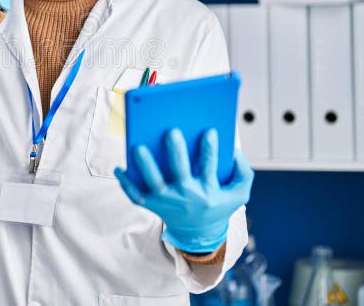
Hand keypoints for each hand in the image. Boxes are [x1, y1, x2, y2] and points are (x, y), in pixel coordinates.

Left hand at [114, 128, 253, 252]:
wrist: (200, 234)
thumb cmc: (217, 205)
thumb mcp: (239, 194)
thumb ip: (243, 172)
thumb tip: (235, 151)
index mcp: (208, 191)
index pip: (211, 168)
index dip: (211, 149)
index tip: (209, 130)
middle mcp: (187, 196)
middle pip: (180, 173)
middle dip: (176, 152)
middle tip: (171, 131)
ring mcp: (168, 201)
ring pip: (154, 183)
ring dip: (146, 166)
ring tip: (139, 147)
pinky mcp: (153, 205)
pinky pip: (136, 196)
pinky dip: (126, 183)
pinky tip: (120, 168)